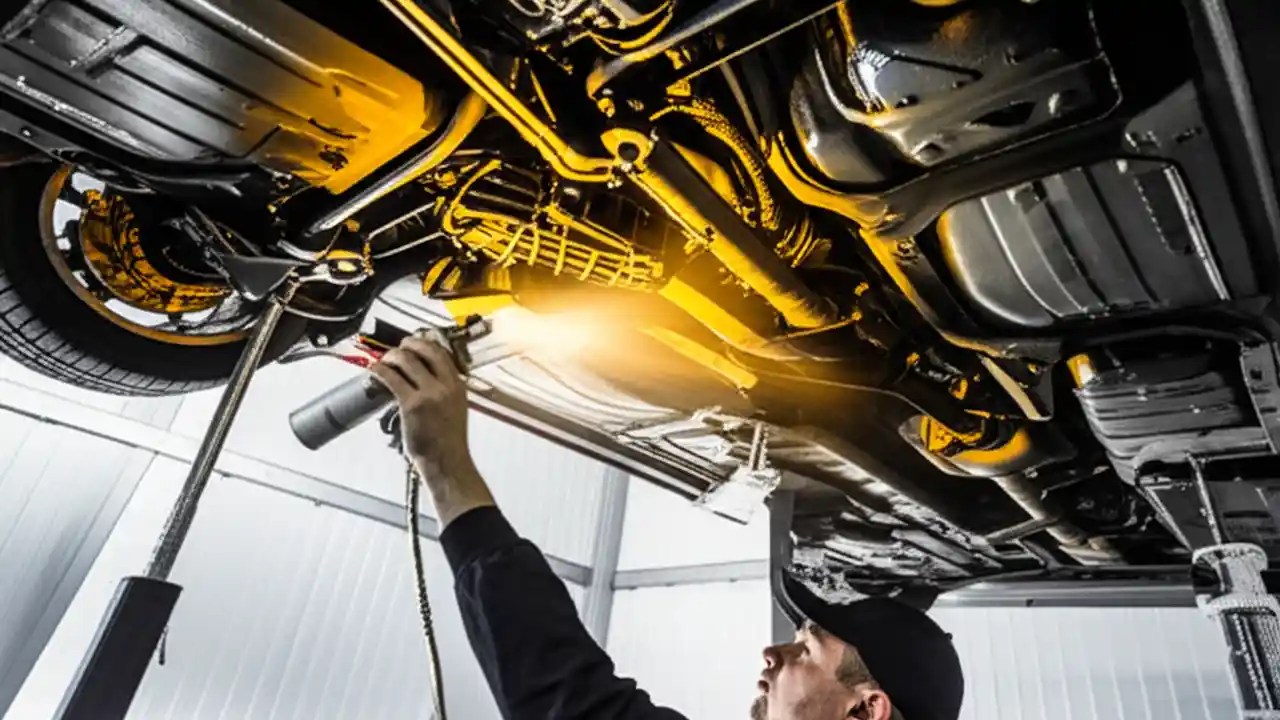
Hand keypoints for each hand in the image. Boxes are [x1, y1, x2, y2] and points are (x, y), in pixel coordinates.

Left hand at [371, 334, 481, 486]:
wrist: (447, 462)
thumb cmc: (448, 441)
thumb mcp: (455, 408)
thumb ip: (443, 390)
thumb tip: (423, 377)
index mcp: (458, 385)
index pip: (442, 352)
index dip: (424, 343)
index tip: (413, 344)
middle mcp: (446, 385)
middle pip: (425, 349)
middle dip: (407, 344)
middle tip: (397, 349)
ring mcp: (429, 393)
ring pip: (406, 360)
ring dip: (391, 356)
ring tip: (384, 362)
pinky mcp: (412, 404)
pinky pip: (391, 378)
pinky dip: (380, 371)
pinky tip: (374, 372)